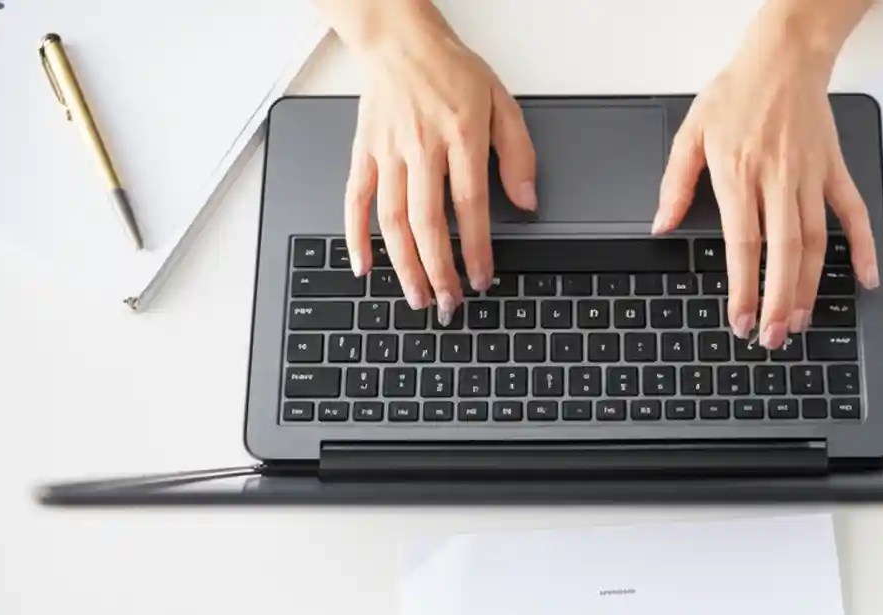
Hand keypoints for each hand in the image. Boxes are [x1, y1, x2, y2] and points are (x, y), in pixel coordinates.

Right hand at [326, 0, 536, 324]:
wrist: (400, 41)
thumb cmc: (452, 71)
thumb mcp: (502, 103)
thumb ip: (519, 154)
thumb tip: (528, 201)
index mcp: (460, 136)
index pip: (470, 205)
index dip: (477, 249)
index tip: (482, 279)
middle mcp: (421, 147)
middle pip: (428, 222)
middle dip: (439, 271)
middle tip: (449, 303)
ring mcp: (388, 152)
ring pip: (392, 220)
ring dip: (404, 265)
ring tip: (417, 296)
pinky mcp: (363, 152)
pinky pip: (354, 200)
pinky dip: (355, 236)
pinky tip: (364, 266)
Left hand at [653, 0, 878, 349]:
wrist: (784, 57)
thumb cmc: (737, 93)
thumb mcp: (691, 132)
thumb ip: (675, 183)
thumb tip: (661, 225)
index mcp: (739, 173)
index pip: (743, 244)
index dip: (743, 287)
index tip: (739, 320)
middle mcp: (777, 179)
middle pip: (784, 251)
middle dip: (778, 301)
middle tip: (771, 337)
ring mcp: (809, 176)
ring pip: (815, 242)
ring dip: (808, 286)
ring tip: (798, 321)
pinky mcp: (832, 170)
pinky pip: (852, 213)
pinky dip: (863, 247)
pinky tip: (864, 278)